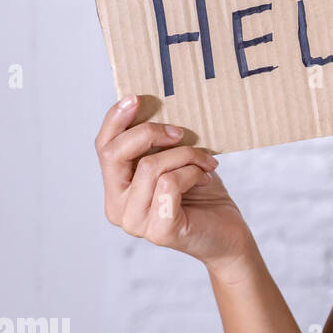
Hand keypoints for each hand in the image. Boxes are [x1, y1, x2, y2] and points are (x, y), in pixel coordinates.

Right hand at [95, 96, 253, 269]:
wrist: (229, 234)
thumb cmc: (203, 194)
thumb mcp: (177, 161)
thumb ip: (157, 145)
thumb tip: (152, 108)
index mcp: (117, 188)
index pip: (104, 148)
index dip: (115, 120)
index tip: (136, 98)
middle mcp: (117, 207)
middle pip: (116, 154)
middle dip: (150, 133)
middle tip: (180, 133)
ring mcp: (135, 222)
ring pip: (151, 167)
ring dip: (186, 156)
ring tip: (206, 163)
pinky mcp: (158, 231)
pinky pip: (170, 184)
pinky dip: (192, 173)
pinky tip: (206, 178)